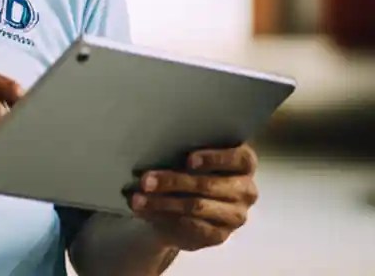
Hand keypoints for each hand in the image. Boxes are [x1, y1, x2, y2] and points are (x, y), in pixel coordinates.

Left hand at [129, 144, 259, 250]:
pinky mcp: (220, 235)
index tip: (189, 160)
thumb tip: (154, 148)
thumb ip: (183, 153)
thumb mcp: (187, 160)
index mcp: (243, 165)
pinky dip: (165, 217)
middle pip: (210, 184)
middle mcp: (245, 190)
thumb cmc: (187, 173)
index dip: (216, 158)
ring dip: (163, 202)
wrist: (183, 210)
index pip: (240, 159)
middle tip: (145, 180)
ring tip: (138, 199)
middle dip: (173, 181)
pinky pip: (192, 226)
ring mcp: (235, 215)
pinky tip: (147, 212)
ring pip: (197, 206)